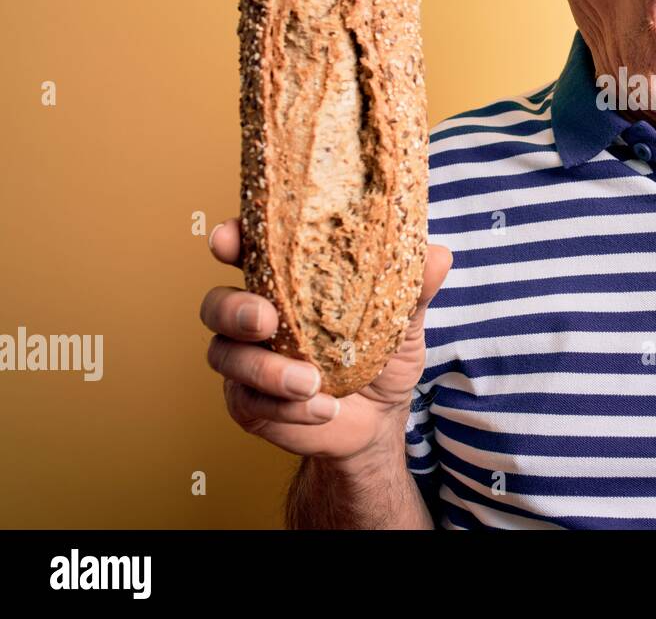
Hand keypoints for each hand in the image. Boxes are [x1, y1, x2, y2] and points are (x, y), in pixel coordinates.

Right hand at [200, 217, 451, 464]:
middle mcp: (258, 314)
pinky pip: (249, 401)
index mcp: (287, 281)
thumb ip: (415, 287)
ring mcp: (248, 359)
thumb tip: (438, 256)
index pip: (248, 250)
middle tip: (266, 318)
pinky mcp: (249, 402)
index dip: (231, 239)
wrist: (381, 416)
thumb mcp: (404, 317)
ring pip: (225, 355)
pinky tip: (324, 408)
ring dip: (266, 369)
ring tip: (312, 381)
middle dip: (233, 308)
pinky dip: (286, 407)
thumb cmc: (384, 352)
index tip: (228, 239)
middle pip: (216, 303)